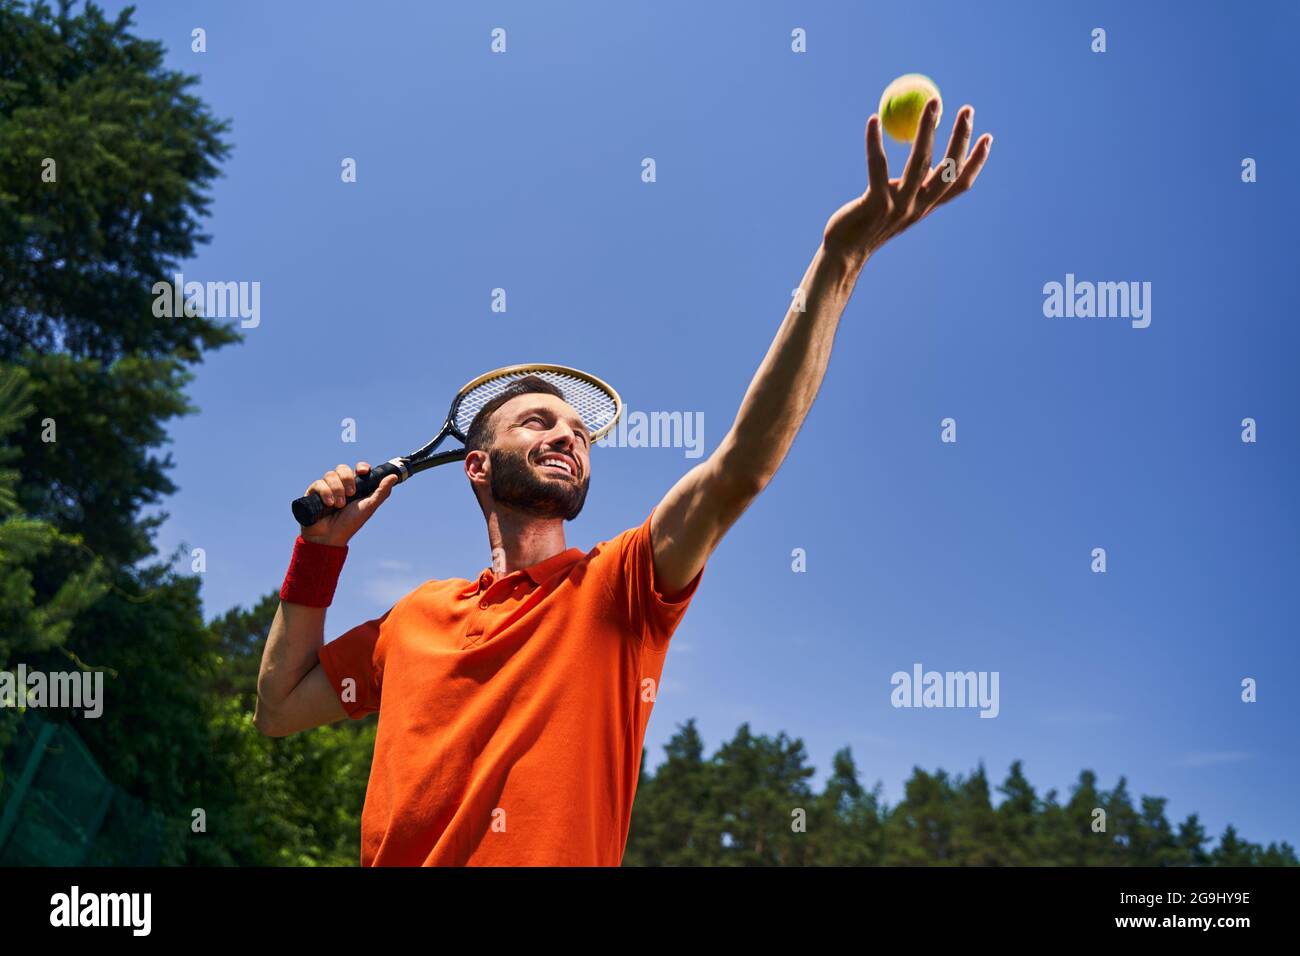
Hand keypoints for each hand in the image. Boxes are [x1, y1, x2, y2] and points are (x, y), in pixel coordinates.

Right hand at [299, 461, 397, 545]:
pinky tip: (329, 504)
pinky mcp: (313, 492)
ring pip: (330, 475)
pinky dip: (325, 492)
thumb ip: (381, 492)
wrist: (329, 537)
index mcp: (355, 486)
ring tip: (339, 505)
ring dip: (337, 489)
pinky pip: (318, 483)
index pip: (358, 469)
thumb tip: (393, 476)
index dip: (361, 466)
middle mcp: (340, 485)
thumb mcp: (369, 507)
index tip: (363, 471)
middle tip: (351, 494)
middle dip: (347, 479)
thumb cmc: (350, 523)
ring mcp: (326, 488)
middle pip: (342, 468)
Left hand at [822, 99, 991, 264]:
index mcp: (925, 207)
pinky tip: (873, 120)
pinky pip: (876, 166)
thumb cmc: (868, 224)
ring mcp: (898, 207)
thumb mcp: (897, 205)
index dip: (976, 161)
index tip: (988, 136)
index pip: (959, 184)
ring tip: (934, 103)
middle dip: (961, 138)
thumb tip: (921, 151)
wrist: (845, 252)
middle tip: (967, 109)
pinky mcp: (874, 204)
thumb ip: (911, 185)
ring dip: (929, 129)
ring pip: (920, 163)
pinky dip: (875, 141)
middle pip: (947, 169)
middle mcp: (917, 207)